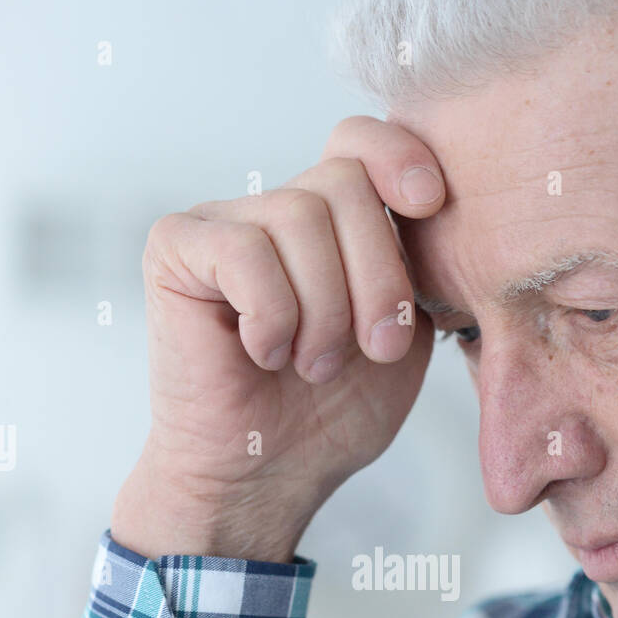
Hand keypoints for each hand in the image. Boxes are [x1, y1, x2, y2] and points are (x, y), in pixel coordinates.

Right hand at [111, 116, 445, 562]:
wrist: (266, 477)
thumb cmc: (331, 415)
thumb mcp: (404, 336)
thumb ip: (418, 268)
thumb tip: (441, 204)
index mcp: (334, 223)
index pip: (362, 141)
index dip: (399, 157)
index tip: (429, 204)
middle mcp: (276, 210)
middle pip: (344, 182)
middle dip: (375, 275)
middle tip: (372, 349)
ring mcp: (223, 223)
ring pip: (300, 216)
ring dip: (323, 310)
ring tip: (311, 365)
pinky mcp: (176, 247)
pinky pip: (246, 250)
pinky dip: (271, 314)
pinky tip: (261, 353)